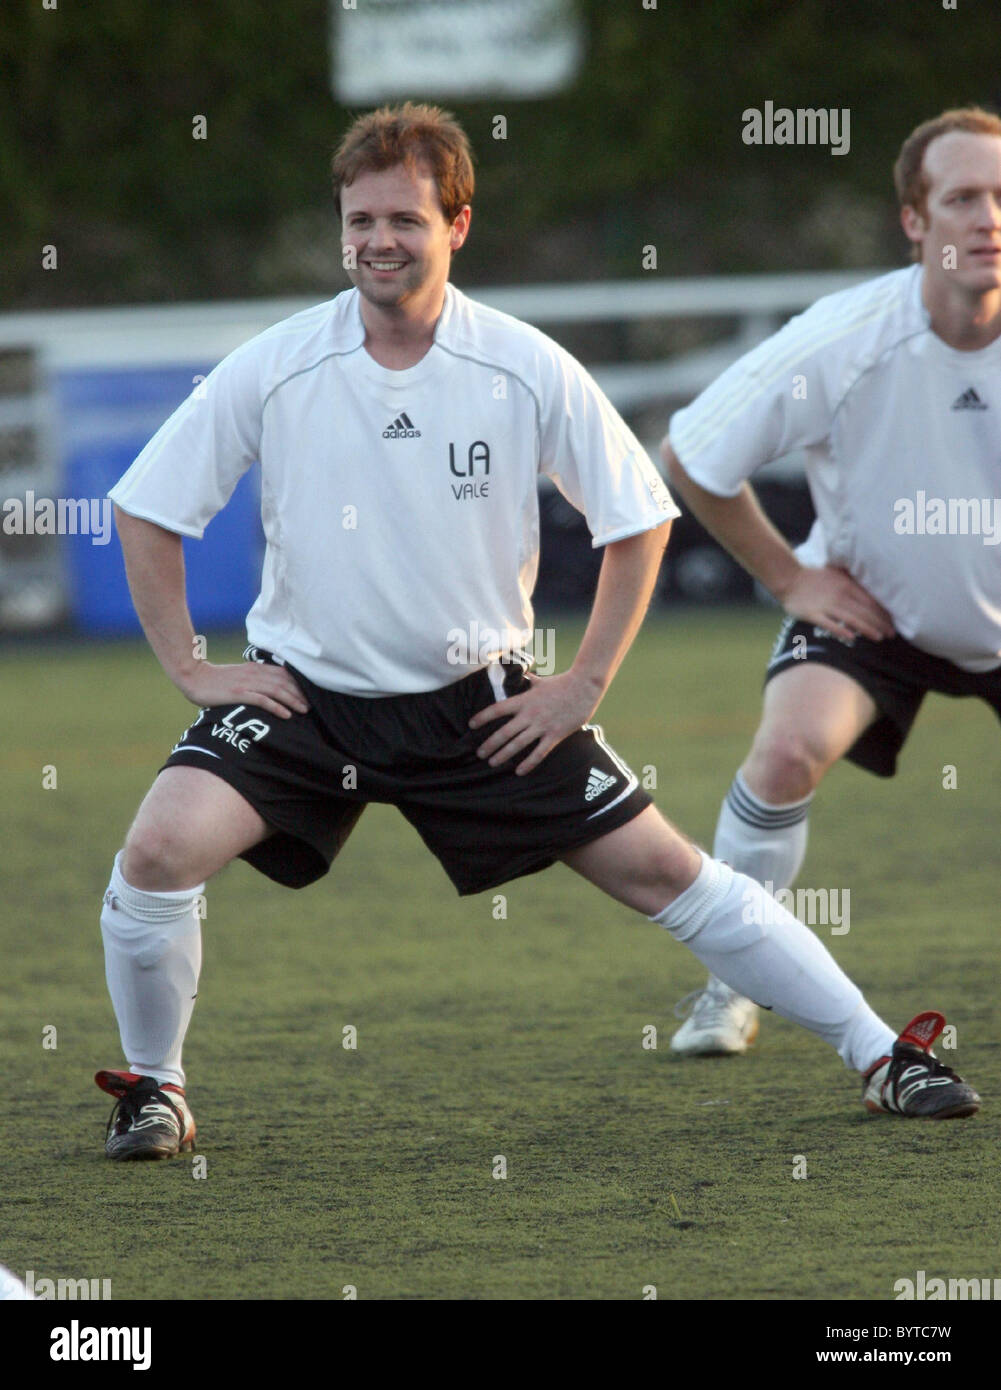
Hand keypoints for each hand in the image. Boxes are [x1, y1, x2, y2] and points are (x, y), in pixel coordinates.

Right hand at [173, 661, 309, 718]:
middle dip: (299, 694)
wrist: (194, 677)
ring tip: (304, 710)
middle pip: (284, 682)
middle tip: (310, 706)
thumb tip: (268, 689)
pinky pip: (262, 700)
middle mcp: (254, 674)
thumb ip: (253, 678)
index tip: (308, 695)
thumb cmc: (215, 679)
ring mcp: (247, 683)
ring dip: (293, 700)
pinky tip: (286, 714)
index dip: (297, 684)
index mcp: (255, 668)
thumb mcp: (239, 675)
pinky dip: (276, 707)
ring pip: (277, 690)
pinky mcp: (239, 693)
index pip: (283, 674)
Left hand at [468, 670, 602, 774]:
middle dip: (489, 744)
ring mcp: (542, 726)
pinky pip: (539, 753)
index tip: (471, 725)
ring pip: (518, 744)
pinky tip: (519, 771)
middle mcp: (530, 714)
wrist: (584, 687)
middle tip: (479, 753)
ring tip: (492, 763)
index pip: (497, 709)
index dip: (483, 717)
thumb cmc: (562, 683)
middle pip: (504, 732)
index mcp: (524, 700)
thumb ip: (528, 681)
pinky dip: (528, 763)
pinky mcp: (555, 735)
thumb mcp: (540, 681)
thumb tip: (520, 674)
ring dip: (503, 755)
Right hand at [776, 565, 894, 642]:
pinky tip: (851, 637)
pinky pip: (828, 623)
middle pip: (864, 611)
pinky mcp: (812, 614)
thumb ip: (853, 580)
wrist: (790, 578)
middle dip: (880, 623)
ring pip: (850, 618)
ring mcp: (826, 605)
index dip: (883, 612)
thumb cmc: (815, 577)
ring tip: (879, 637)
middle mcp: (839, 595)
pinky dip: (840, 629)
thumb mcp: (838, 573)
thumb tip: (873, 586)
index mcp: (847, 585)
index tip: (894, 622)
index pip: (870, 601)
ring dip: (866, 628)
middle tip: (892, 634)